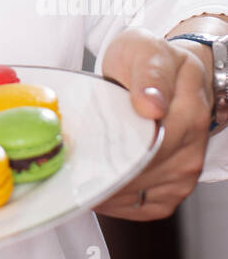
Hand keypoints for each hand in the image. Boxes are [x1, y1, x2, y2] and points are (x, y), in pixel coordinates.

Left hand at [93, 28, 211, 219]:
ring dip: (105, 189)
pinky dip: (116, 203)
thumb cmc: (152, 60)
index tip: (83, 155)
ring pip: (139, 194)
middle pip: (141, 173)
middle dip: (102, 172)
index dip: (115, 154)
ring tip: (76, 175)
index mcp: (188, 109)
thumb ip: (149, 75)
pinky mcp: (174, 188)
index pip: (153, 145)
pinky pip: (144, 208)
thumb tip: (151, 104)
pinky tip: (96, 189)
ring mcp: (185, 170)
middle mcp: (191, 145)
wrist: (168, 72)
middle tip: (67, 167)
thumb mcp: (145, 50)